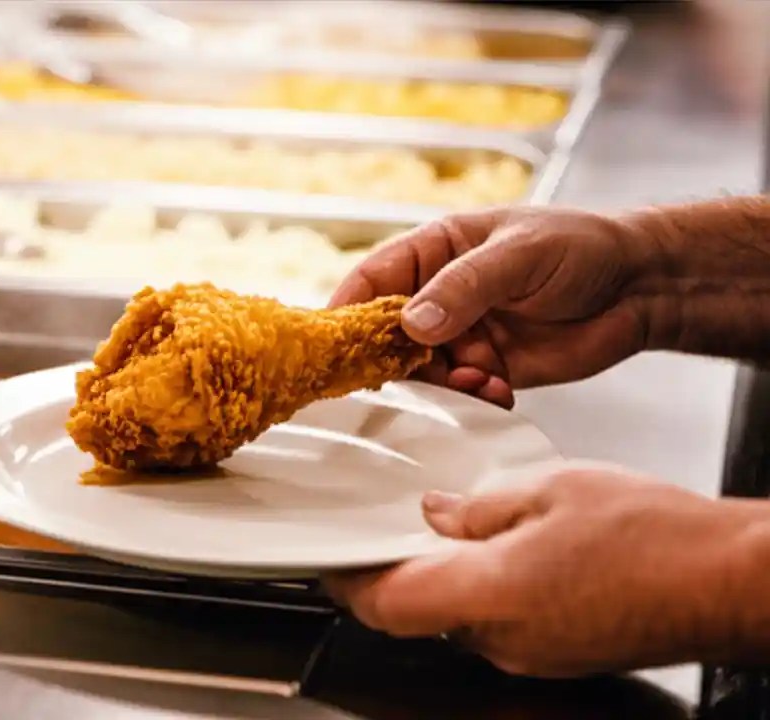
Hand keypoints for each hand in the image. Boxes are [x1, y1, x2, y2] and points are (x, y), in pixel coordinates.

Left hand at [323, 466, 769, 676]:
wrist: (731, 581)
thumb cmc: (657, 536)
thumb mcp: (549, 490)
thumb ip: (479, 508)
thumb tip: (438, 515)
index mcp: (488, 594)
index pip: (384, 604)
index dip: (347, 581)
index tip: (332, 556)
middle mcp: (502, 639)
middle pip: (418, 610)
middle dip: (401, 568)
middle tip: (394, 523)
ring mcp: (532, 654)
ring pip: (460, 616)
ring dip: (449, 575)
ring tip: (464, 524)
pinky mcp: (559, 654)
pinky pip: (501, 623)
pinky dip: (489, 587)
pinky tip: (514, 548)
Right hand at [330, 208, 656, 407]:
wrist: (642, 287)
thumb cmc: (581, 246)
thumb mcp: (518, 255)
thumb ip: (464, 288)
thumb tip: (412, 324)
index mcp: (433, 252)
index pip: (371, 282)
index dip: (347, 313)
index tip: (336, 346)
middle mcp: (437, 296)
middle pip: (385, 336)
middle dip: (395, 361)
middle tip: (413, 377)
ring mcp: (460, 336)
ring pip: (420, 373)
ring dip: (442, 385)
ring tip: (481, 378)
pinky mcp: (486, 371)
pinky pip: (459, 395)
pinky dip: (472, 400)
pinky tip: (501, 390)